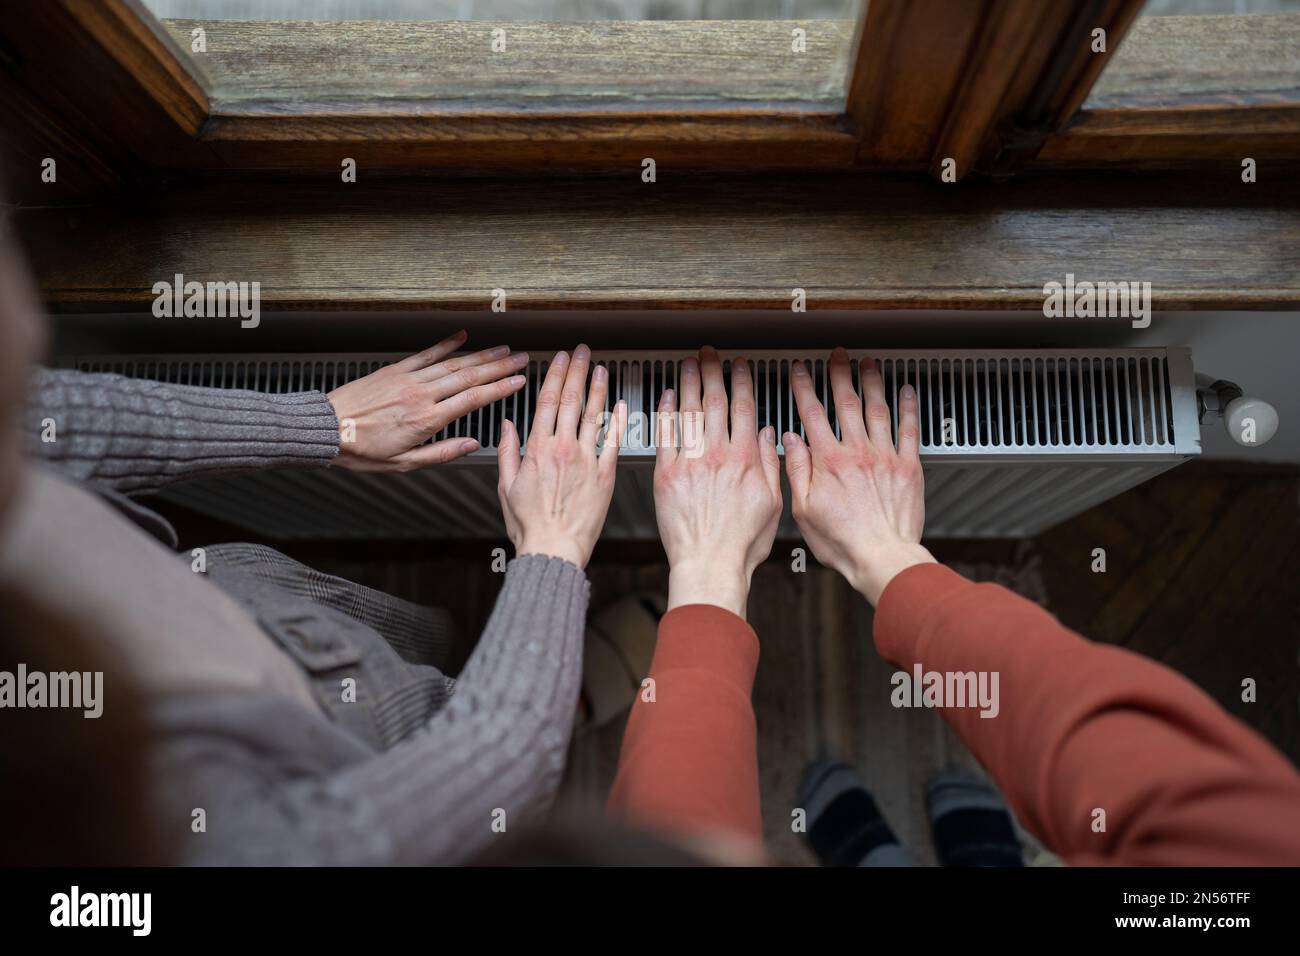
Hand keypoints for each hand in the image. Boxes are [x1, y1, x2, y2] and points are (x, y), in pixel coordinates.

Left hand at [327, 330, 527, 471]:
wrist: (327, 429)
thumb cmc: (361, 449)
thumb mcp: (403, 463)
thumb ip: (441, 453)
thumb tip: (471, 445)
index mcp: (427, 420)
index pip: (473, 399)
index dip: (500, 389)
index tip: (519, 382)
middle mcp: (421, 395)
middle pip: (469, 376)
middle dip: (499, 367)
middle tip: (521, 359)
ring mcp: (408, 379)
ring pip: (452, 363)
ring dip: (481, 355)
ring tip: (502, 349)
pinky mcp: (395, 370)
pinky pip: (426, 354)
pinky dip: (446, 344)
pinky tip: (462, 337)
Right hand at [497, 345, 625, 568]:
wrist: (554, 549)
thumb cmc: (530, 525)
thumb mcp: (506, 486)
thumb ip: (508, 451)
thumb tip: (506, 426)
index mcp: (538, 450)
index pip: (547, 402)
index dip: (555, 376)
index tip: (560, 359)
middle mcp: (563, 450)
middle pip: (572, 401)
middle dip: (577, 371)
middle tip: (583, 353)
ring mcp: (586, 461)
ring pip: (594, 415)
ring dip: (598, 388)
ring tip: (602, 368)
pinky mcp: (605, 476)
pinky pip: (613, 442)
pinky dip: (617, 421)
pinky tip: (620, 404)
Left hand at [654, 347, 781, 617]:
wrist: (709, 566)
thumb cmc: (740, 545)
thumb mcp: (772, 505)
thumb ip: (771, 466)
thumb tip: (771, 437)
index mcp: (746, 460)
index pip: (745, 409)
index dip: (742, 382)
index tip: (740, 367)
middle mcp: (718, 455)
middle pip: (715, 403)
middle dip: (713, 372)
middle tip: (709, 354)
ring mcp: (690, 463)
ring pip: (688, 412)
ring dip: (687, 383)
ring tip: (687, 364)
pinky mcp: (666, 475)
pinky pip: (665, 436)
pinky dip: (665, 413)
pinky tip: (666, 396)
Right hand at [784, 348, 934, 605]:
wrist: (883, 557)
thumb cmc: (844, 543)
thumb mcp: (804, 510)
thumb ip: (797, 471)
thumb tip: (789, 442)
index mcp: (829, 462)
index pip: (812, 415)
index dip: (804, 388)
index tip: (800, 371)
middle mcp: (858, 452)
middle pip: (846, 403)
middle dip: (838, 375)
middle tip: (836, 357)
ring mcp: (885, 457)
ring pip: (878, 409)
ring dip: (871, 383)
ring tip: (867, 364)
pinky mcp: (908, 467)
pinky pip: (909, 430)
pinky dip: (908, 408)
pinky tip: (906, 392)